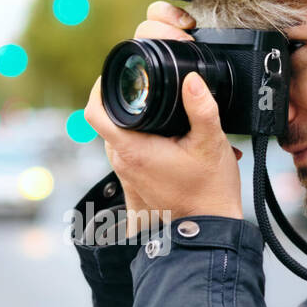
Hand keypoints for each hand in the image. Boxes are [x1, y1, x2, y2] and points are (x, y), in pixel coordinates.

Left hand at [84, 1, 243, 236]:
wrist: (208, 232)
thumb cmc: (209, 193)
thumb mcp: (212, 144)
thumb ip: (202, 108)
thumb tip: (192, 79)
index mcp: (132, 150)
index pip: (94, 111)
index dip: (100, 86)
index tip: (118, 74)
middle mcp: (121, 162)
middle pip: (109, 119)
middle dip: (127, 99)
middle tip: (151, 86)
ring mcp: (126, 174)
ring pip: (120, 134)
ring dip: (137, 119)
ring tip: (164, 110)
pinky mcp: (135, 181)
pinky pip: (131, 150)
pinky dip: (143, 137)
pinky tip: (168, 135)